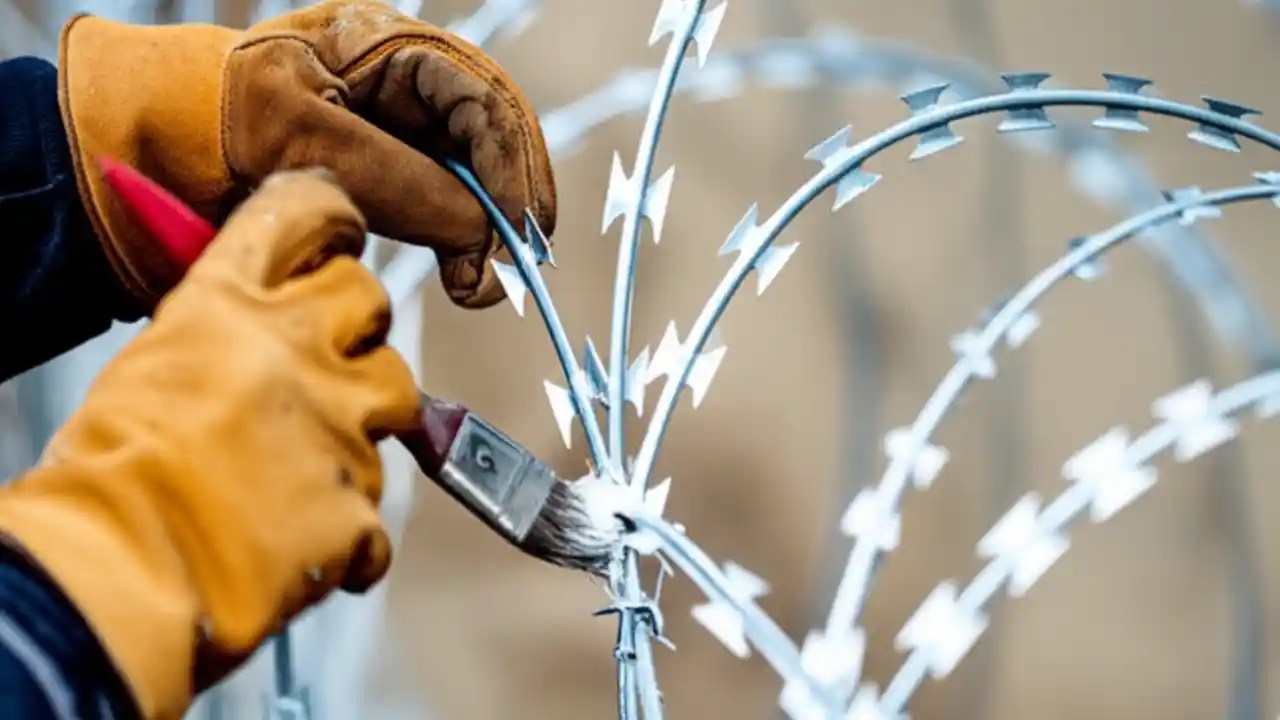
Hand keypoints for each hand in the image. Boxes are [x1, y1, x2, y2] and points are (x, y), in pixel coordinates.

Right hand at [0, 170, 419, 719]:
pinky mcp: (359, 504)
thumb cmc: (109, 478)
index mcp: (228, 305)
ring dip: (365, 426)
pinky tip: (305, 541)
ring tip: (310, 466)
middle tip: (329, 365)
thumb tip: (264, 329)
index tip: (340, 234)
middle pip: (372, 302)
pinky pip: (378, 509)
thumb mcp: (152, 366)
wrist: (115, 578)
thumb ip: (223, 332)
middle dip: (358, 330)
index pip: (303, 215)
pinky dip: (350, 531)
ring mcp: (339, 427)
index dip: (332, 219)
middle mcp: (296, 351)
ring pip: (399, 400)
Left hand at [59, 0, 555, 310]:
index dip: (512, 163)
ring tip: (482, 285)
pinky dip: (463, 243)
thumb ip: (403, 184)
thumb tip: (485, 240)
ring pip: (475, 174)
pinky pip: (444, 204)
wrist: (135, 153)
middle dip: (512, 201)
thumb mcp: (306, 143)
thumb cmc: (204, 123)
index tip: (519, 230)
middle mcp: (401, 84)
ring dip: (491, 229)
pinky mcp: (383, 176)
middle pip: (492, 136)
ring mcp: (394, 130)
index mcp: (384, 46)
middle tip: (516, 268)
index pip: (480, 97)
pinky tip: (464, 276)